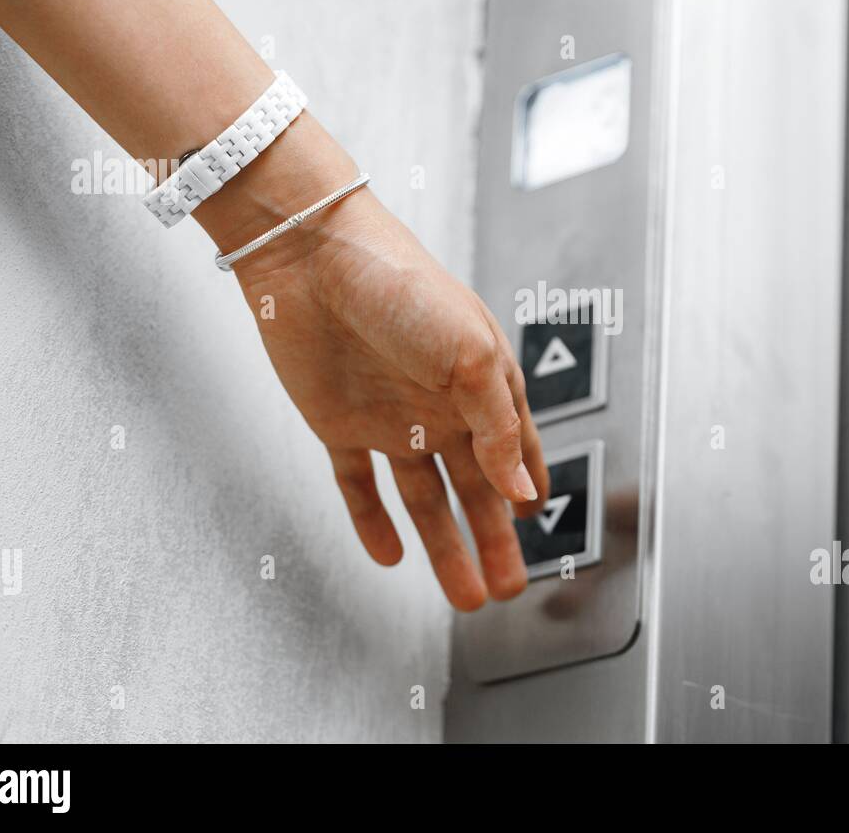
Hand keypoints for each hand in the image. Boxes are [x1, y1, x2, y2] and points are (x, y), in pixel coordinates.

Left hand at [205, 129, 550, 610]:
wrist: (310, 255)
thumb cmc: (401, 283)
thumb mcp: (472, 354)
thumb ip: (498, 427)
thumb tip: (521, 488)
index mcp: (481, 384)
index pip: (516, 451)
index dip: (528, 491)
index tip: (538, 529)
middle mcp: (439, 405)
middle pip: (474, 489)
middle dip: (494, 541)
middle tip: (507, 585)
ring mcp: (390, 418)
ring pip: (424, 500)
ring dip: (445, 546)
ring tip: (464, 593)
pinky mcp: (339, 425)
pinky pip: (359, 486)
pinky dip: (372, 522)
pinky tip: (389, 554)